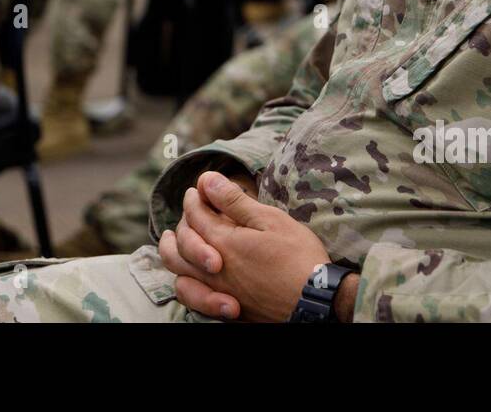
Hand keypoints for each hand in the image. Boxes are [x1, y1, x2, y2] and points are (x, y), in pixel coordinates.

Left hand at [158, 171, 328, 321]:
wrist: (317, 302)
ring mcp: (218, 291)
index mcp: (223, 243)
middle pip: (179, 244)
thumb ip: (233, 201)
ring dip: (173, 253)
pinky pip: (191, 298)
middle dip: (182, 222)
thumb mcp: (270, 220)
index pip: (195, 215)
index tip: (199, 188)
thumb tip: (205, 180)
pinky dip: (185, 284)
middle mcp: (213, 270)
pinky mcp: (226, 309)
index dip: (194, 198)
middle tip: (190, 210)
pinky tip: (190, 276)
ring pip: (179, 272)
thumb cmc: (299, 258)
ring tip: (175, 241)